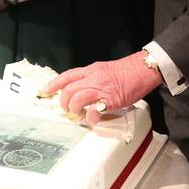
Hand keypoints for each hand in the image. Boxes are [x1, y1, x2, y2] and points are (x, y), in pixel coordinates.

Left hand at [43, 53, 162, 124]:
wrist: (142, 70)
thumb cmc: (126, 71)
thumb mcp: (104, 69)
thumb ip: (92, 77)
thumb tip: (82, 88)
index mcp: (91, 70)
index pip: (67, 76)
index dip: (54, 84)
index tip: (45, 90)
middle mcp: (93, 78)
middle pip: (69, 90)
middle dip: (64, 101)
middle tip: (67, 108)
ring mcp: (101, 90)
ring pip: (78, 99)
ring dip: (75, 109)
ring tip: (78, 113)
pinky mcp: (110, 100)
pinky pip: (94, 111)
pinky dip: (90, 117)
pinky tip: (92, 118)